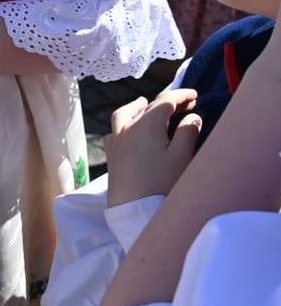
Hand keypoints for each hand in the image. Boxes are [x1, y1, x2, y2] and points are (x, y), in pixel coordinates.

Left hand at [106, 89, 201, 207]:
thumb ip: (188, 133)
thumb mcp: (182, 157)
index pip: (165, 101)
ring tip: (147, 105)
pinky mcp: (111, 156)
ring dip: (138, 108)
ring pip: (124, 115)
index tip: (195, 95)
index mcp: (146, 124)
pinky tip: (130, 130)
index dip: (181, 95)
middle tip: (185, 104)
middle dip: (166, 102)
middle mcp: (127, 128)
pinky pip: (116, 131)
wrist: (134, 210)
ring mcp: (116, 141)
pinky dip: (125, 123)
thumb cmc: (162, 183)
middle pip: (146, 107)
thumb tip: (192, 117)